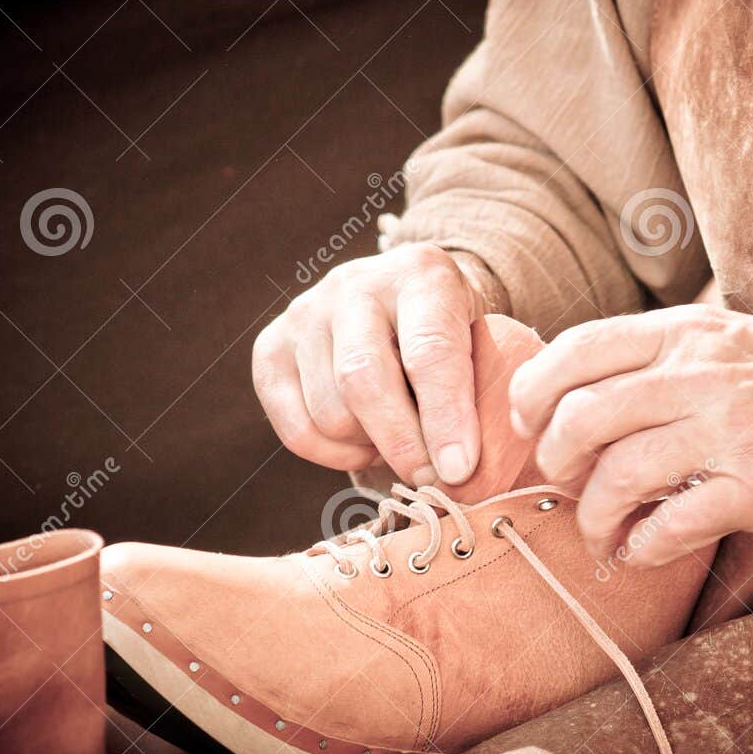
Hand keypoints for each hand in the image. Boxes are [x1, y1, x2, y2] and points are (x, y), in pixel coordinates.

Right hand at [253, 244, 487, 484]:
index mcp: (420, 274)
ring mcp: (305, 313)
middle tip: (431, 479)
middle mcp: (354, 285)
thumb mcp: (481, 344)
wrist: (401, 296)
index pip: (428, 351)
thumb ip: (480, 396)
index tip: (458, 470)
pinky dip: (334, 456)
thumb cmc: (451, 333)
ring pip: (330, 414)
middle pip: (364, 380)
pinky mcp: (271, 348)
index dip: (445, 418)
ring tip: (401, 439)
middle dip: (402, 444)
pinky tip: (365, 442)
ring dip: (370, 447)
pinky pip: (296, 430)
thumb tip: (461, 474)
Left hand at [508, 305, 752, 565]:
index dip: (534, 392)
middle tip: (561, 484)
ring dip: (593, 516)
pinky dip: (641, 547)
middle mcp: (702, 374)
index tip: (529, 423)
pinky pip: (672, 525)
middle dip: (554, 462)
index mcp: (685, 332)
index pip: (578, 350)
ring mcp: (731, 429)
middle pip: (583, 418)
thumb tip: (567, 394)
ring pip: (619, 476)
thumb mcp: (720, 336)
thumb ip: (652, 356)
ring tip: (600, 531)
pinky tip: (641, 550)